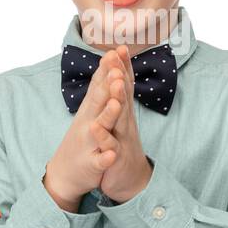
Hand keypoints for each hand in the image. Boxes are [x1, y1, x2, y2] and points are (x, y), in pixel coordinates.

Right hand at [43, 48, 128, 210]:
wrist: (64, 173)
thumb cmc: (82, 137)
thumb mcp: (89, 110)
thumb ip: (99, 86)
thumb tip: (108, 61)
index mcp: (90, 109)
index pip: (99, 84)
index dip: (107, 68)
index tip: (116, 50)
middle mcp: (87, 122)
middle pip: (98, 101)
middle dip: (107, 85)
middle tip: (116, 69)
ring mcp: (88, 143)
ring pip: (100, 128)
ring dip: (107, 115)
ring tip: (116, 103)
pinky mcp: (90, 164)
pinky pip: (99, 160)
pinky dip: (105, 157)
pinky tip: (111, 154)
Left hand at [95, 44, 153, 203]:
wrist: (130, 180)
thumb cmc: (121, 146)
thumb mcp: (121, 121)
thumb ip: (121, 98)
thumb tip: (121, 74)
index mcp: (123, 113)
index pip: (123, 86)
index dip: (122, 67)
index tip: (120, 47)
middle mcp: (125, 123)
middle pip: (123, 97)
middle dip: (120, 76)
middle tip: (118, 56)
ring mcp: (121, 140)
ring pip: (119, 120)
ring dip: (118, 102)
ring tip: (117, 84)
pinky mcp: (115, 159)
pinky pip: (109, 149)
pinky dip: (104, 140)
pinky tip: (97, 129)